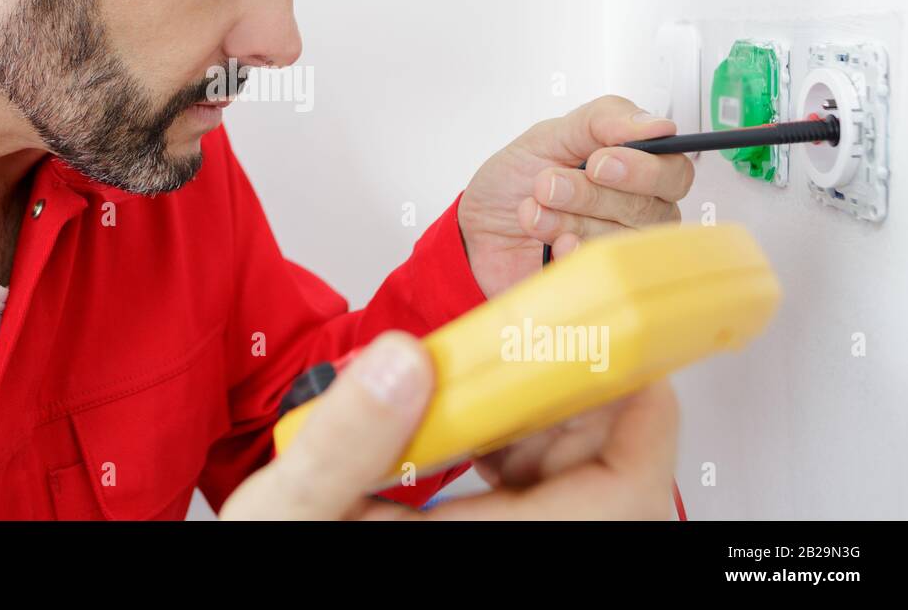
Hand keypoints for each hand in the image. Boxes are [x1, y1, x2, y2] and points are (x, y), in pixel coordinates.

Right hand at [219, 332, 678, 520]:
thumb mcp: (294, 512)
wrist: (265, 591)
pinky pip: (530, 485)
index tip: (626, 342)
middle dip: (575, 386)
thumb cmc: (281, 563)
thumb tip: (403, 361)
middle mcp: (522, 552)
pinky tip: (462, 410)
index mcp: (494, 557)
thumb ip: (344, 441)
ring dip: (538, 406)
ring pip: (567, 473)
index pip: (623, 491)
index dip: (642, 410)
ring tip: (489, 360)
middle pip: (600, 467)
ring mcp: (508, 545)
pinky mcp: (487, 537)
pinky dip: (509, 436)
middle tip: (543, 324)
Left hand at [457, 95, 694, 297]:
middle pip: (649, 208)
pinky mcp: (596, 282)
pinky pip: (601, 273)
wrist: (474, 230)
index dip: (642, 169)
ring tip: (531, 209)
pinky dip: (569, 252)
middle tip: (547, 184)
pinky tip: (549, 243)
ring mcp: (619, 252)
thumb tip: (658, 126)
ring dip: (568, 220)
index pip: (674, 172)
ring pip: (622, 240)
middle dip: (590, 194)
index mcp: (636, 172)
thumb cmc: (515, 182)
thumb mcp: (548, 136)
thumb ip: (601, 122)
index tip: (597, 163)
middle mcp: (639, 214)